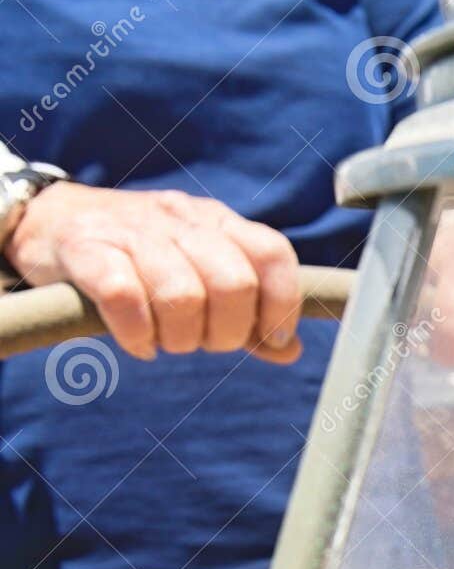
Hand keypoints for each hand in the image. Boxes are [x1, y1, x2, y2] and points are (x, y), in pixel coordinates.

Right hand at [5, 183, 301, 363]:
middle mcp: (179, 219)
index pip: (272, 254)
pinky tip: (137, 341)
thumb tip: (290, 349)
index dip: (282, 305)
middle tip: (202, 341)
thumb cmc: (136, 258)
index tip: (271, 338)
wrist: (49, 222)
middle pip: (233, 283)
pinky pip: (125, 298)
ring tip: (164, 341)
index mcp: (216, 220)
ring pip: (182, 295)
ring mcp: (132, 231)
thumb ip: (245, 311)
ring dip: (179, 337)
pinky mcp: (87, 249)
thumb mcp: (197, 271)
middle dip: (226, 332)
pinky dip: (136, 334)